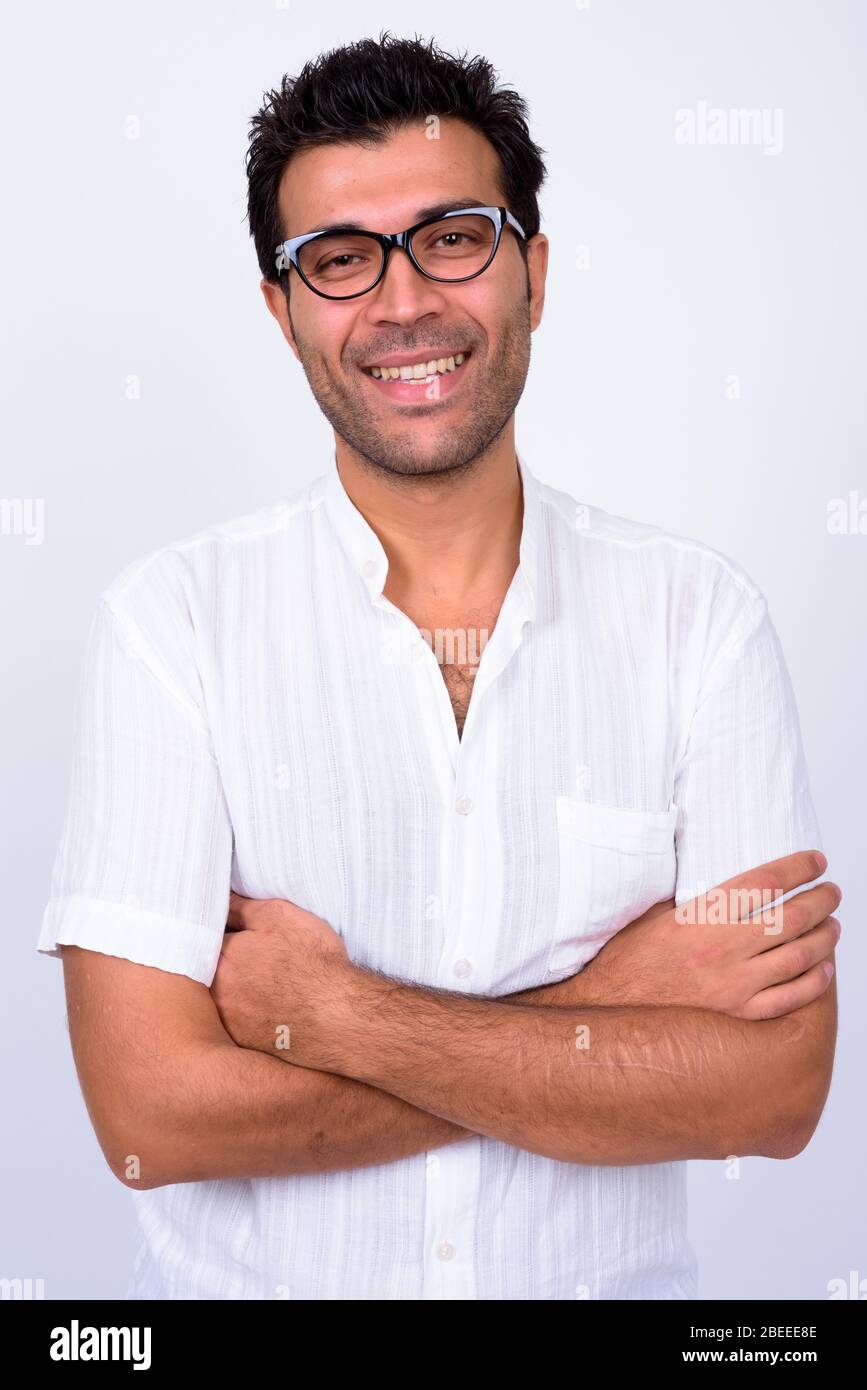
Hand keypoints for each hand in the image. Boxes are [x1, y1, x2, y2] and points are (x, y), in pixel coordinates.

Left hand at [211, 893, 351, 1065]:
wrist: (338, 1015)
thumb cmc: (312, 961)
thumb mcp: (278, 916)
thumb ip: (242, 907)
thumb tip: (220, 900)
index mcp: (221, 956)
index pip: (206, 937)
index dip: (223, 931)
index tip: (236, 932)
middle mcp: (217, 992)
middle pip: (210, 970)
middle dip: (225, 962)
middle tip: (252, 958)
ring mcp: (229, 1022)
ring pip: (222, 999)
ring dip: (234, 990)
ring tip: (263, 984)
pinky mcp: (245, 1044)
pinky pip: (238, 1024)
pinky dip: (248, 1015)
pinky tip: (269, 1008)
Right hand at [518, 851, 840, 1020]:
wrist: (607, 1010)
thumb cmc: (627, 961)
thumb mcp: (654, 914)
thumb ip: (694, 901)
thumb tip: (723, 883)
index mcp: (701, 916)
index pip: (765, 882)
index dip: (797, 868)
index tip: (815, 861)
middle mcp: (723, 948)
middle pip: (791, 917)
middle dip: (821, 900)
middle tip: (832, 891)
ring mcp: (734, 985)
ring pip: (798, 956)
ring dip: (824, 937)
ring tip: (832, 926)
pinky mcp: (738, 1014)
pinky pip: (790, 998)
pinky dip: (813, 982)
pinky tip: (823, 969)